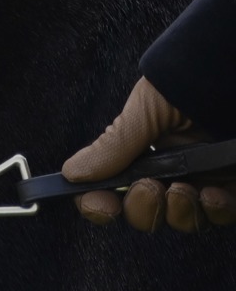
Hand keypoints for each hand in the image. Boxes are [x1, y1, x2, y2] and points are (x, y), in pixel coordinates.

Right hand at [63, 77, 235, 229]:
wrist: (235, 69)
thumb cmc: (192, 83)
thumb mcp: (146, 110)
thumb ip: (113, 145)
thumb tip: (71, 173)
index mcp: (140, 151)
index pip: (111, 188)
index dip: (100, 204)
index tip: (103, 206)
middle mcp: (170, 170)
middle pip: (146, 212)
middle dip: (143, 209)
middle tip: (149, 188)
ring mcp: (203, 180)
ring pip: (182, 220)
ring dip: (179, 213)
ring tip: (185, 190)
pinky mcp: (233, 186)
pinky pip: (221, 215)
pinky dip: (215, 212)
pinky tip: (213, 194)